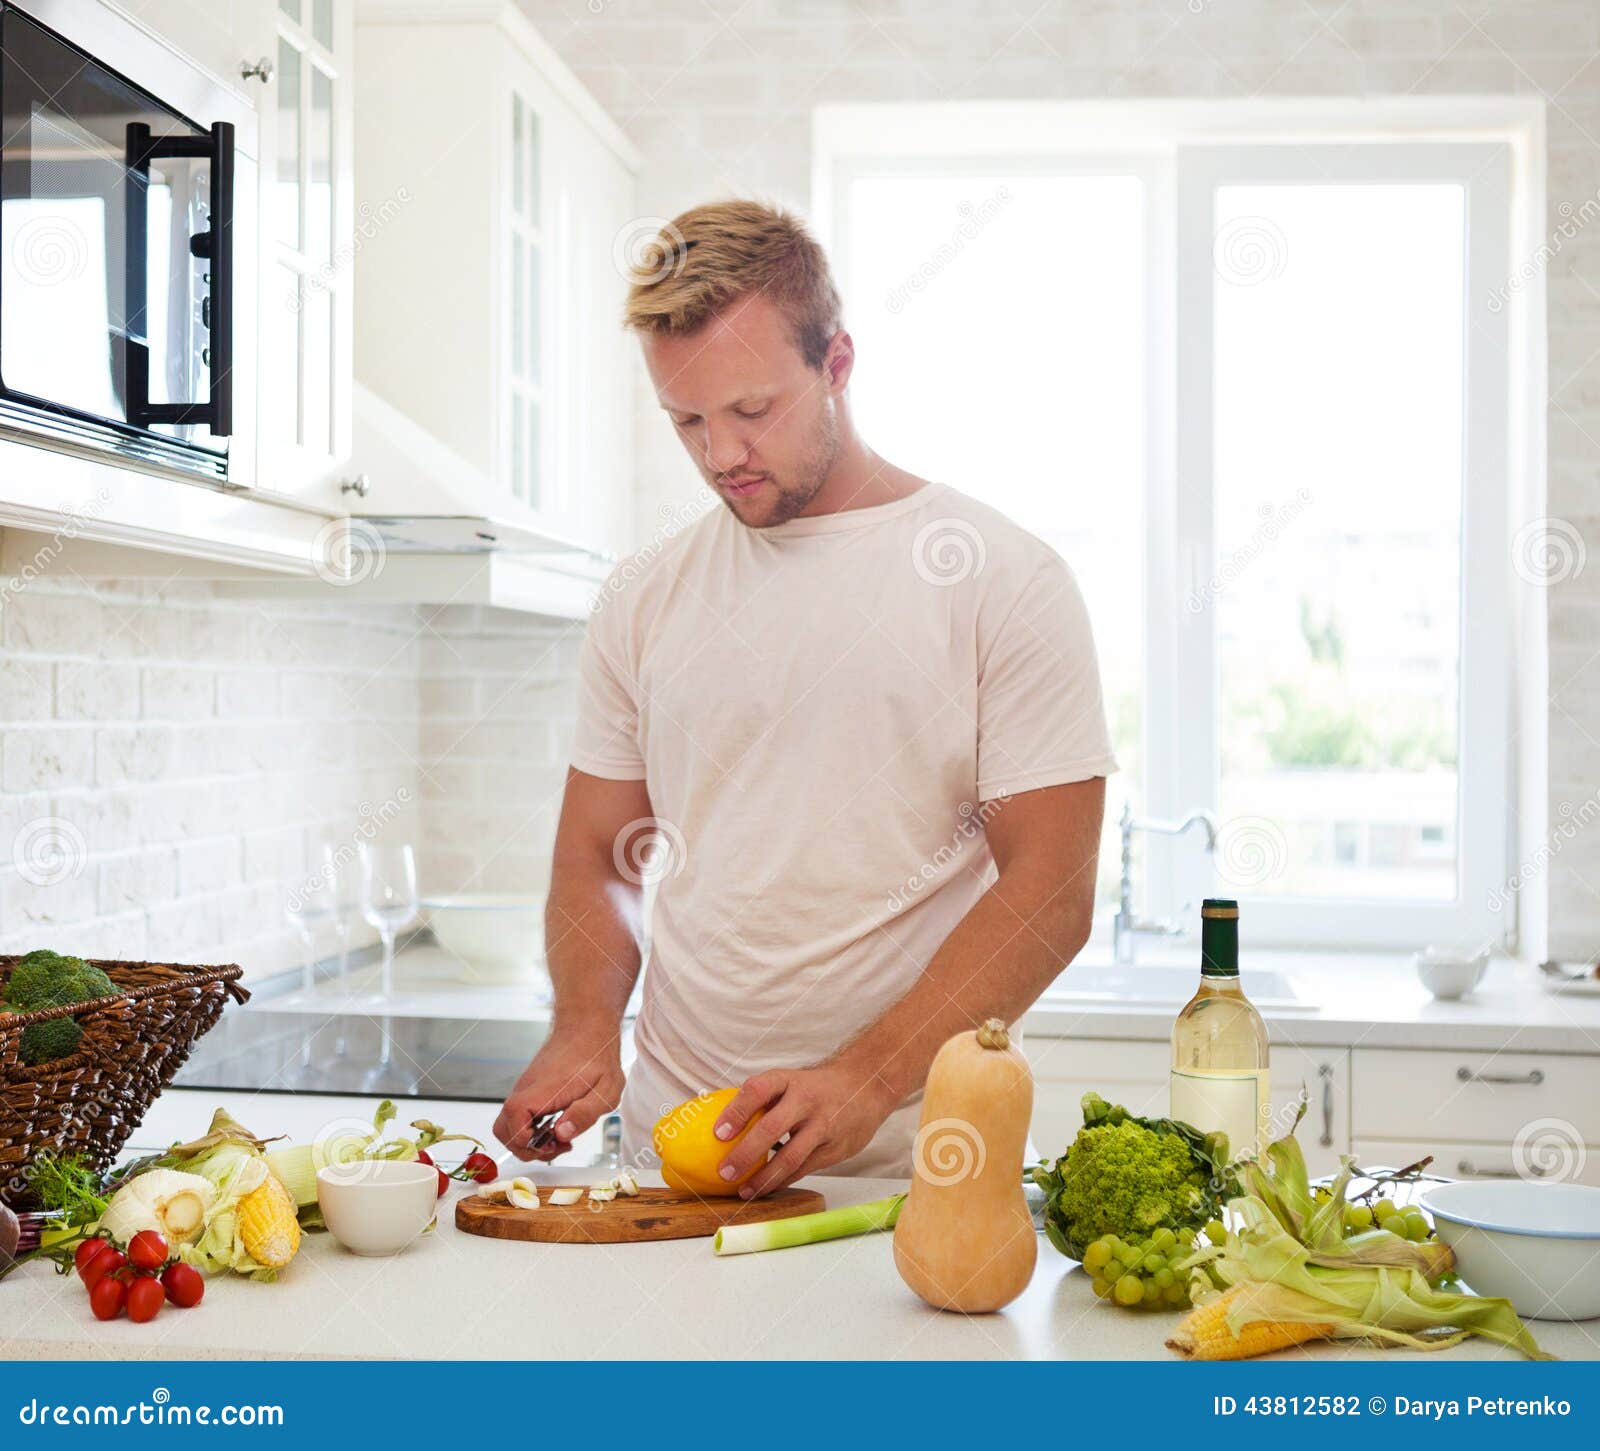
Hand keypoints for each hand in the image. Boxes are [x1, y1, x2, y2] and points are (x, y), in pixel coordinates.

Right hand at [493, 1030, 623, 1161]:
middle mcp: (526, 1090)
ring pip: (508, 1125)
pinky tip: (559, 1125)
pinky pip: (520, 1116)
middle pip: (503, 1131)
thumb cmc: (597, 1055)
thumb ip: (584, 1114)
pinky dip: (533, 1129)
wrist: (586, 1025)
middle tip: (557, 1145)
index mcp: (542, 1091)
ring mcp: (525, 1090)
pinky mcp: (529, 1090)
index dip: (528, 1143)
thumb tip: (561, 1135)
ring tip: (559, 1138)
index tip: (554, 1143)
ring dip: (529, 1140)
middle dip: (527, 1148)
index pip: (513, 1123)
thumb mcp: (605, 1089)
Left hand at [711, 1062, 897, 1198]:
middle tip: (724, 1172)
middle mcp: (806, 1100)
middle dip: (745, 1153)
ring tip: (743, 1191)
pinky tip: (766, 1189)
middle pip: (771, 1128)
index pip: (758, 1090)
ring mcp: (823, 1125)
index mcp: (789, 1080)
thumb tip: (720, 1124)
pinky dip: (782, 1180)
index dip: (736, 1111)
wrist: (866, 1086)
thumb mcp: (791, 1081)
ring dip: (763, 1178)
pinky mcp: (835, 1148)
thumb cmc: (815, 1088)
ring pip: (790, 1157)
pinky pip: (804, 1169)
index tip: (718, 1133)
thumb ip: (763, 1100)